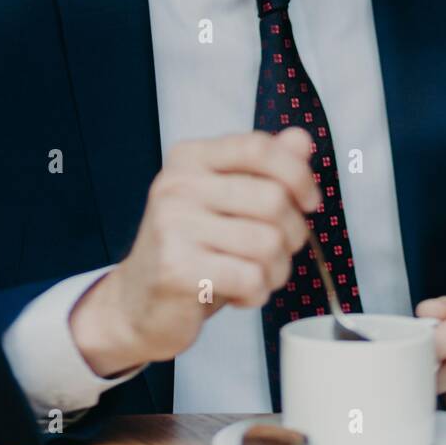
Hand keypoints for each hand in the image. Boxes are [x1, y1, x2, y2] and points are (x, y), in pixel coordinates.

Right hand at [70, 128, 318, 375]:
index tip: (310, 201)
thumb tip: (301, 140)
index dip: (298, 174)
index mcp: (190, 159)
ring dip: (276, 269)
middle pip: (273, 198)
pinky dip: (257, 292)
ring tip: (257, 274)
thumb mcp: (225, 200)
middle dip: (293, 233)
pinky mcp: (177, 270)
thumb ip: (264, 168)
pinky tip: (240, 293)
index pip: (258, 147)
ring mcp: (174, 226)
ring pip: (268, 242)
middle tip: (279, 250)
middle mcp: (177, 185)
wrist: (136, 304)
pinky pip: (251, 277)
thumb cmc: (190, 249)